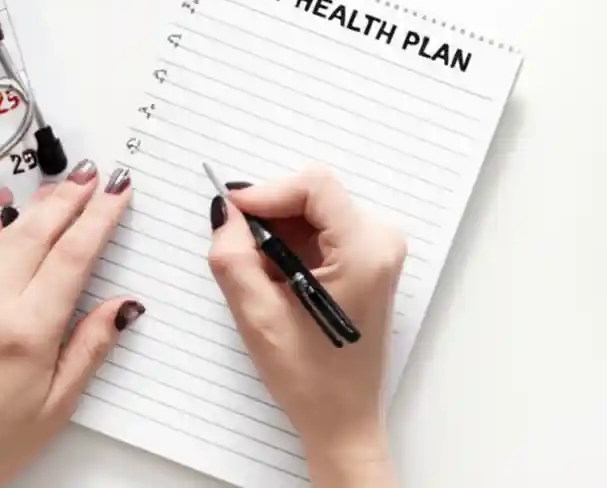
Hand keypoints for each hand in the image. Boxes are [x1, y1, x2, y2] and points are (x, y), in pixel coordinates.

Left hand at [0, 164, 138, 487]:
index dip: (100, 217)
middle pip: (39, 232)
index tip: (118, 192)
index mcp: (27, 331)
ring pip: (3, 233)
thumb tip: (124, 305)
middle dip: (72, 197)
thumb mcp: (58, 403)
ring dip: (37, 205)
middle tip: (95, 174)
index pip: (74, 256)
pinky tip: (5, 212)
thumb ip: (91, 346)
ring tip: (63, 185)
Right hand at [208, 168, 404, 486]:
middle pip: (314, 195)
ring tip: (263, 277)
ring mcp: (380, 250)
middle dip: (271, 216)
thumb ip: (233, 256)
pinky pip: (323, 230)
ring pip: (315, 211)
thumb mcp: (258, 316)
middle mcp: (381, 241)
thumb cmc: (309, 378)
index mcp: (365, 250)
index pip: (314, 185)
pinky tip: (280, 281)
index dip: (267, 191)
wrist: (344, 419)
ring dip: (280, 233)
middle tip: (241, 252)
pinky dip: (294, 245)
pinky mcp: (370, 260)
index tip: (233, 213)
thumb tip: (224, 211)